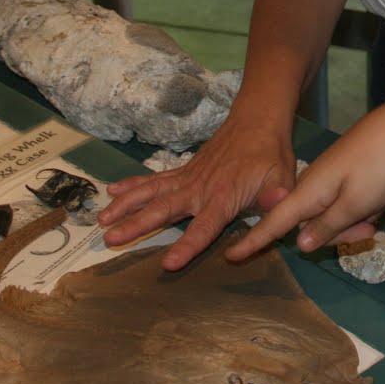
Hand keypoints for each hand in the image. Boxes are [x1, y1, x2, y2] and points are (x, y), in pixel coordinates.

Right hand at [99, 112, 296, 269]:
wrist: (258, 120)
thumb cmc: (271, 155)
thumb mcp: (282, 178)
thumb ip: (277, 198)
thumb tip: (278, 208)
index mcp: (223, 196)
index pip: (204, 227)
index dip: (187, 245)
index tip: (168, 264)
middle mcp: (199, 188)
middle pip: (164, 209)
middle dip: (137, 225)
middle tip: (110, 239)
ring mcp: (188, 177)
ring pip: (151, 192)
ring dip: (126, 205)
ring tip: (102, 219)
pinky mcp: (184, 170)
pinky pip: (154, 179)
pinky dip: (132, 185)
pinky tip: (112, 191)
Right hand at [225, 98, 384, 260]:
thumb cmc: (378, 167)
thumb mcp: (355, 204)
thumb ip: (326, 226)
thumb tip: (298, 245)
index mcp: (308, 194)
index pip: (274, 223)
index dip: (253, 241)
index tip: (229, 256)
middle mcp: (311, 187)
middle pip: (310, 226)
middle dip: (336, 234)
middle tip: (368, 231)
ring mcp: (327, 180)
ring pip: (330, 217)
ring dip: (352, 222)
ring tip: (377, 212)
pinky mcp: (341, 176)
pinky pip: (343, 204)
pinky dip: (360, 209)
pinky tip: (378, 200)